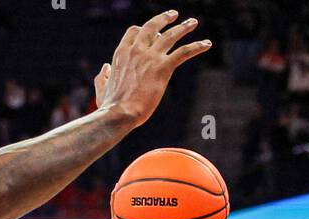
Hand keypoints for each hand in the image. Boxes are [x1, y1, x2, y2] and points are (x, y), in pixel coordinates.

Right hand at [97, 12, 210, 128]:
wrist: (120, 113)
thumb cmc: (110, 106)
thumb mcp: (102, 89)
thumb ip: (102, 76)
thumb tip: (105, 67)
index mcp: (122, 53)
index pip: (134, 32)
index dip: (143, 30)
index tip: (152, 32)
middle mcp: (137, 50)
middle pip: (152, 26)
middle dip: (164, 18)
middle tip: (174, 15)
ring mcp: (150, 57)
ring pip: (170, 35)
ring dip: (183, 27)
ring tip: (193, 23)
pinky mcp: (163, 68)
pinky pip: (184, 52)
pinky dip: (197, 46)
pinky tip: (207, 44)